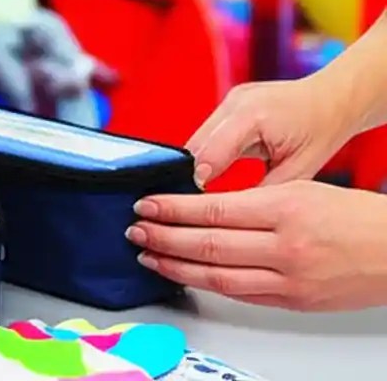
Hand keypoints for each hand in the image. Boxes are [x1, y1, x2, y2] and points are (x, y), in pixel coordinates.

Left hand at [128, 181, 386, 310]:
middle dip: (163, 238)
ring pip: (218, 276)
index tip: (146, 205)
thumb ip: (253, 199)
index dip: (172, 209)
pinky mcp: (294, 302)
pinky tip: (187, 275)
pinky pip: (241, 293)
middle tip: (136, 231)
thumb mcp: (302, 189)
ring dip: (176, 267)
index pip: (213, 209)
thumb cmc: (356, 215)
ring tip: (149, 256)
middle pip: (208, 244)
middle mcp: (286, 246)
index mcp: (286, 208)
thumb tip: (202, 204)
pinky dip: (209, 284)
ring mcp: (289, 279)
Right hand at [185, 77, 353, 187]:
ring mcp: (231, 99)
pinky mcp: (230, 102)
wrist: (334, 98)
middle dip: (192, 172)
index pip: (210, 152)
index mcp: (254, 116)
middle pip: (196, 144)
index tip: (192, 203)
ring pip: (198, 138)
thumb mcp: (298, 170)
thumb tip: (233, 209)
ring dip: (199, 162)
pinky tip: (215, 169)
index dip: (198, 179)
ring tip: (201, 189)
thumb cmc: (323, 129)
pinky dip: (209, 151)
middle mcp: (236, 102)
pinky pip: (209, 131)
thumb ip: (262, 190)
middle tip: (193, 202)